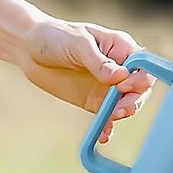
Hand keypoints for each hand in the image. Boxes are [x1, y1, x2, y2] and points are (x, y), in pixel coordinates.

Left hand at [21, 20, 152, 142]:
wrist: (29, 49)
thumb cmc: (55, 36)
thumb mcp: (78, 44)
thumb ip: (98, 62)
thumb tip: (119, 76)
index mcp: (121, 48)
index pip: (144, 66)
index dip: (140, 78)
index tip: (124, 84)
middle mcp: (119, 68)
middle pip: (140, 89)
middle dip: (134, 100)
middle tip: (119, 109)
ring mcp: (108, 87)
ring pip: (127, 105)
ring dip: (123, 114)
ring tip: (112, 119)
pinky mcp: (95, 102)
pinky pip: (107, 117)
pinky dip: (107, 127)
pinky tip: (103, 135)